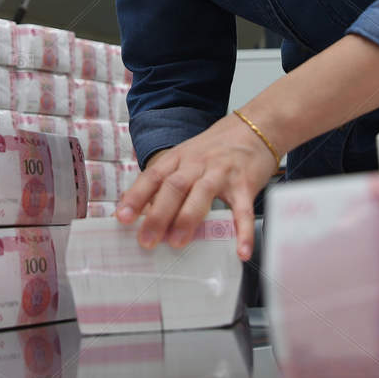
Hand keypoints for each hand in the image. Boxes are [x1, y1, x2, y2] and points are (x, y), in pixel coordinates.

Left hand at [116, 112, 277, 258]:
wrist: (256, 127)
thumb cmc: (216, 149)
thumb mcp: (187, 158)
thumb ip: (167, 182)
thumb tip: (142, 213)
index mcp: (179, 158)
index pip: (153, 176)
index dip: (136, 197)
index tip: (122, 218)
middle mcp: (197, 164)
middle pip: (174, 187)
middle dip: (158, 215)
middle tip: (146, 241)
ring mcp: (222, 173)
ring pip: (202, 193)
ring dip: (187, 219)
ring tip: (177, 243)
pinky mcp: (246, 184)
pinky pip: (243, 210)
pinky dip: (242, 231)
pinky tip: (241, 250)